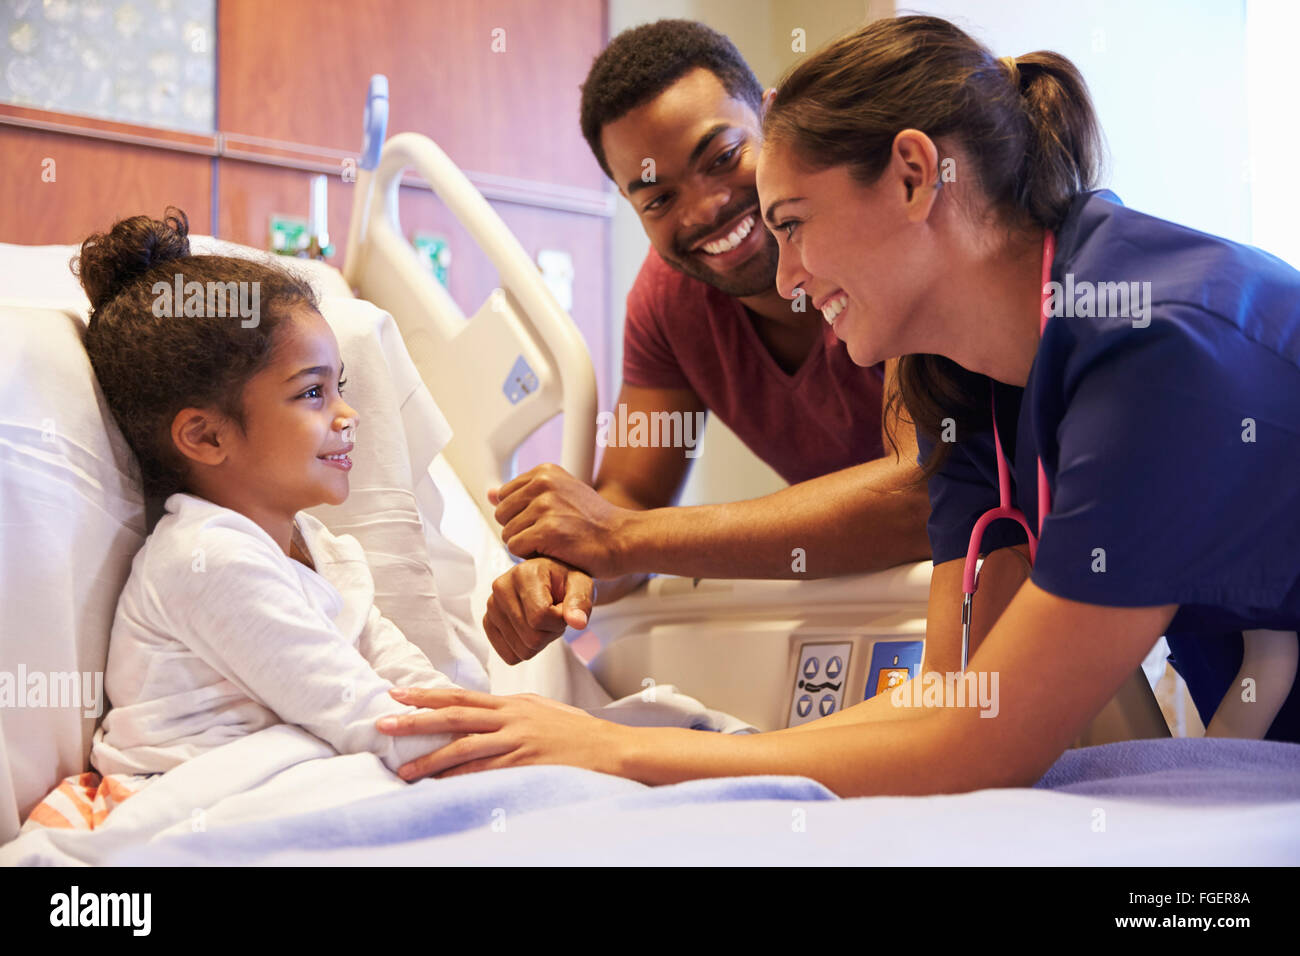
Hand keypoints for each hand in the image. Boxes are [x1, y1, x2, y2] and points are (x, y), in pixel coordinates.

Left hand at [377, 687, 626, 779]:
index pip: (461, 696)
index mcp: (512, 703)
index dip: (427, 695)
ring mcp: (516, 741)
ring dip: (429, 759)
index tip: (397, 694)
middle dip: (416, 720)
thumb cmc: (577, 732)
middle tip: (384, 724)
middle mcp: (510, 718)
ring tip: (403, 770)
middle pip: (454, 716)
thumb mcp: (541, 710)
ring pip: (463, 747)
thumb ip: (511, 711)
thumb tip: (483, 713)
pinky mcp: (524, 765)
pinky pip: (484, 773)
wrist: (610, 748)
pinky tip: (439, 785)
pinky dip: (459, 779)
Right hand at [484, 557, 592, 664]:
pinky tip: (530, 628)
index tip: (563, 608)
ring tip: (542, 619)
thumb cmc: (565, 581)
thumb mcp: (581, 585)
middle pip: (531, 638)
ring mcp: (492, 606)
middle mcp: (502, 588)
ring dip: (539, 641)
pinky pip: (509, 655)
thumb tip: (577, 622)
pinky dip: (525, 649)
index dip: (559, 621)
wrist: (550, 578)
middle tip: (554, 615)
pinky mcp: (488, 622)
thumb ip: (581, 602)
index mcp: (523, 573)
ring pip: (522, 650)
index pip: (540, 617)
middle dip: (550, 632)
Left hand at [489, 464, 632, 578]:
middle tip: (549, 535)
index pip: (504, 496)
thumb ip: (524, 494)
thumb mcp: (560, 496)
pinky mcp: (547, 529)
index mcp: (544, 472)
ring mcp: (545, 505)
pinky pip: (516, 548)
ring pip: (508, 534)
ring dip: (527, 545)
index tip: (545, 521)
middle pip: (502, 515)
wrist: (623, 539)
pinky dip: (531, 556)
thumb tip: (490, 492)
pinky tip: (554, 551)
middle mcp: (543, 483)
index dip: (521, 515)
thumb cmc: (594, 523)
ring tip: (554, 543)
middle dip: (520, 530)